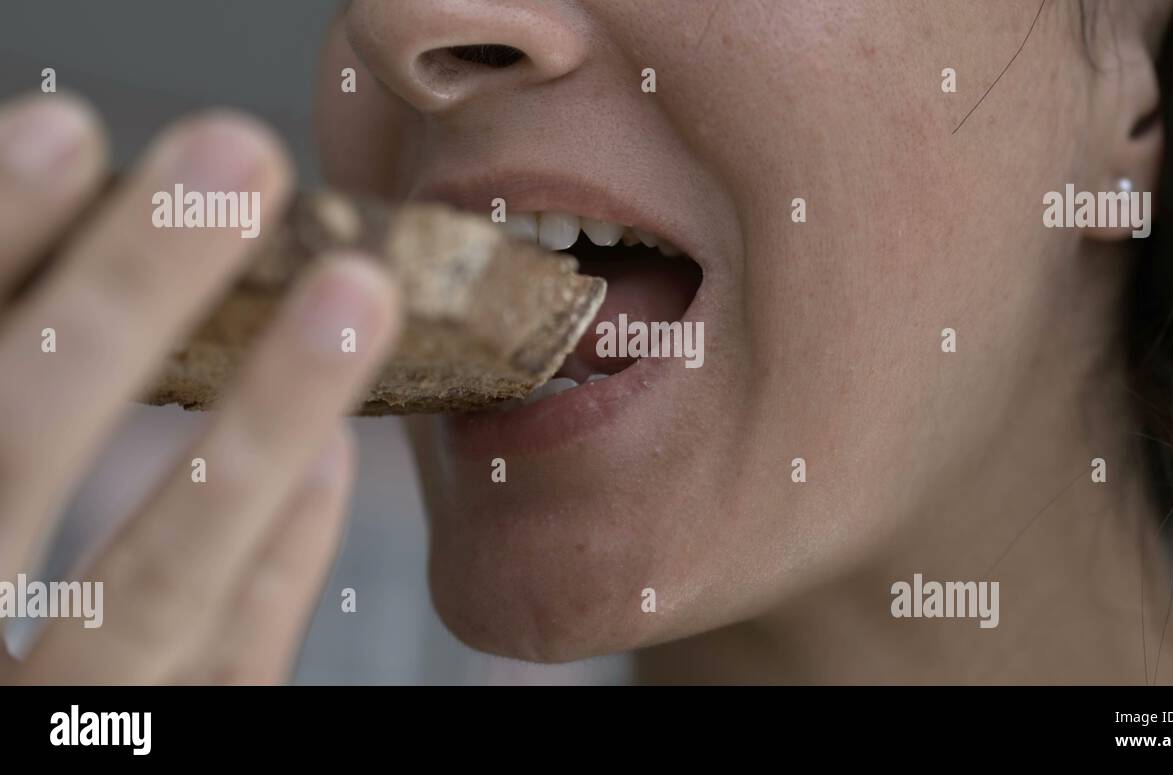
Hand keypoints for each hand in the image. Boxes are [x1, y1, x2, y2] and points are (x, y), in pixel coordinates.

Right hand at [0, 93, 400, 682]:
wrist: (20, 741)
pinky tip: (329, 451)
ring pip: (141, 594)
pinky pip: (225, 674)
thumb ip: (7, 439)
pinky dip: (274, 558)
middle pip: (3, 455)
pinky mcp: (138, 767)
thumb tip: (48, 270)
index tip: (66, 133)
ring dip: (254, 427)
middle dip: (118, 302)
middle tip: (232, 163)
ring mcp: (39, 730)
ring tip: (355, 296)